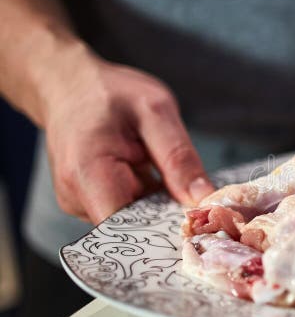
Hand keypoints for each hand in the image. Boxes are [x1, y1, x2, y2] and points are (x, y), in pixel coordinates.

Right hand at [42, 51, 214, 223]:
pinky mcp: (91, 202)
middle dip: (170, 218)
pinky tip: (159, 182)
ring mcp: (81, 203)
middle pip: (134, 229)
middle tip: (200, 200)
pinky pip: (129, 212)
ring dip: (160, 208)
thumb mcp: (155, 111)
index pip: (128, 229)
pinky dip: (150, 201)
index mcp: (89, 174)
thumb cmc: (109, 92)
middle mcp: (78, 197)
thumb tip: (203, 199)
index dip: (166, 231)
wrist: (69, 85)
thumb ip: (178, 157)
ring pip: (135, 222)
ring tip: (173, 180)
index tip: (199, 224)